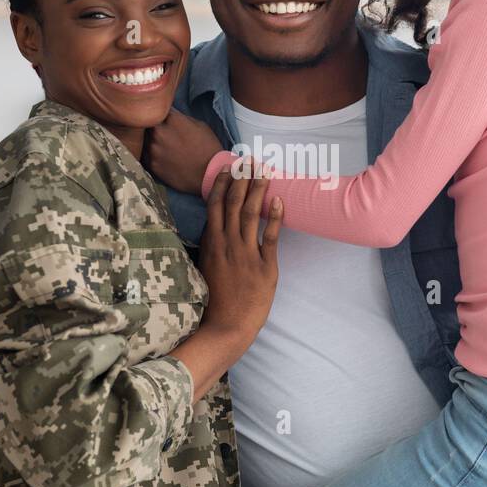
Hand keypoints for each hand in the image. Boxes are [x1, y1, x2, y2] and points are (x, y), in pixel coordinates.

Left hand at [146, 109, 224, 193]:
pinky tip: (161, 156)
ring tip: (163, 145)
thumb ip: (180, 117)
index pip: (158, 108)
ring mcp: (153, 149)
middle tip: (162, 131)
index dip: (160, 111)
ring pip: (143, 139)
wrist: (210, 175)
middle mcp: (159, 132)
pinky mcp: (151, 164)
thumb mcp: (199, 125)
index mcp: (172, 119)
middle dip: (152, 124)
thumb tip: (169, 115)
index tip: (163, 115)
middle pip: (147, 122)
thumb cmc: (209, 148)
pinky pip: (145, 154)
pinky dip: (150, 153)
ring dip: (149, 140)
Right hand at [197, 162, 281, 342]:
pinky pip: (270, 237)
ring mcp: (246, 254)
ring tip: (264, 172)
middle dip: (242, 179)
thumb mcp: (206, 268)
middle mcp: (227, 244)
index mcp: (211, 244)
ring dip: (258, 191)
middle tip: (249, 160)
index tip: (229, 167)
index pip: (216, 206)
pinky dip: (275, 218)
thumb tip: (212, 229)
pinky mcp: (264, 266)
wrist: (226, 326)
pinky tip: (280, 201)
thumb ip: (209, 247)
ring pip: (251, 214)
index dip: (223, 184)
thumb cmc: (215, 300)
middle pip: (234, 204)